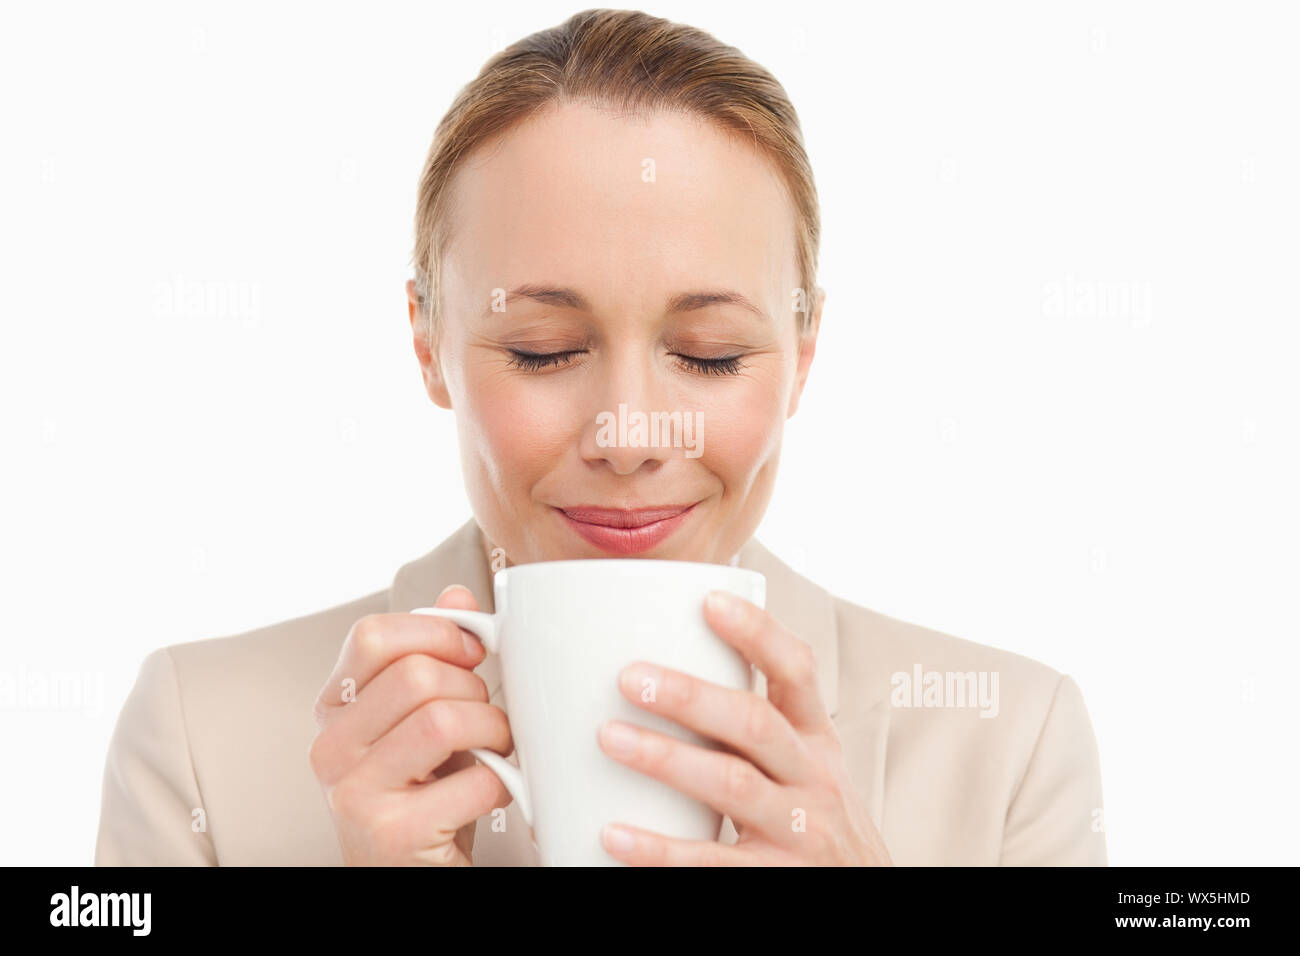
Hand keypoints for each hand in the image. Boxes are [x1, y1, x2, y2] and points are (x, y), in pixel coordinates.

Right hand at [309, 585, 514, 864]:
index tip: (472, 653)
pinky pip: (472, 780)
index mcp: (335, 709)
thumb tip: (457, 595)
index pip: (373, 635)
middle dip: (474, 689)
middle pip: (416, 674)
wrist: (414, 875)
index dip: (437, 633)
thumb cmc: (423, 796)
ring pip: (442, 719)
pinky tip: (494, 792)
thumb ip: (436, 657)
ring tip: (496, 749)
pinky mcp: (390, 834)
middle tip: (486, 716)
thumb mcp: (425, 721)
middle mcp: (330, 748)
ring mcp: (353, 793)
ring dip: (492, 730)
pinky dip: (502, 783)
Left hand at [596, 590, 891, 865]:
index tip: (709, 600)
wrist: (866, 904)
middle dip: (690, 696)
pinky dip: (660, 851)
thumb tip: (667, 671)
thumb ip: (754, 729)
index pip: (798, 671)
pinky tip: (614, 834)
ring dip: (666, 758)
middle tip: (628, 677)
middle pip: (755, 723)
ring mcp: (800, 832)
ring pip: (732, 784)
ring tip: (609, 737)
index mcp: (816, 740)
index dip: (757, 632)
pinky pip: (713, 862)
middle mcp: (815, 780)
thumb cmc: (813, 824)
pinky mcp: (776, 881)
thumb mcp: (806, 769)